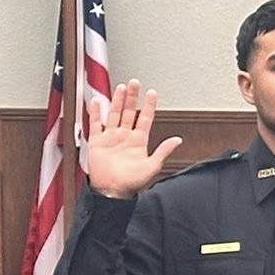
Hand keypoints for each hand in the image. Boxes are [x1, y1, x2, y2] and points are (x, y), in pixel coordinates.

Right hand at [85, 82, 182, 198]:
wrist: (112, 191)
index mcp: (139, 141)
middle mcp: (125, 136)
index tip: (152, 93)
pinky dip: (96, 112)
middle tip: (135, 83)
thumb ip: (163, 151)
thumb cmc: (132, 182)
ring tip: (121, 87)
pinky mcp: (97, 141)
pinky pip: (96, 124)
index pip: (145, 118)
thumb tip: (178, 140)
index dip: (149, 106)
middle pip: (129, 112)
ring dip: (117, 101)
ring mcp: (111, 137)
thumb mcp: (152, 166)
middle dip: (132, 97)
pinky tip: (98, 101)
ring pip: (115, 114)